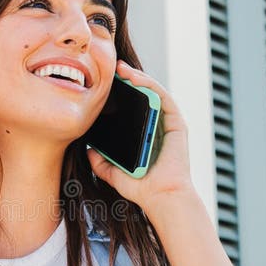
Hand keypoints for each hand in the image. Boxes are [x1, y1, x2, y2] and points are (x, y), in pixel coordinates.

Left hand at [86, 59, 194, 214]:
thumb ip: (100, 162)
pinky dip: (150, 85)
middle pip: (142, 98)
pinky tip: (135, 77)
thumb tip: (88, 149)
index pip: (132, 110)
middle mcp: (157, 127)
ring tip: (120, 68)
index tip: (102, 86)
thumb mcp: (113, 173)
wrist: (160, 197)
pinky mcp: (177, 123)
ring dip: (138, 77)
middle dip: (127, 82)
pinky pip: (163, 98)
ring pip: (153, 93)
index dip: (119, 96)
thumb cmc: (141, 188)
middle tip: (109, 70)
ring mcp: (168, 124)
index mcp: (145, 136)